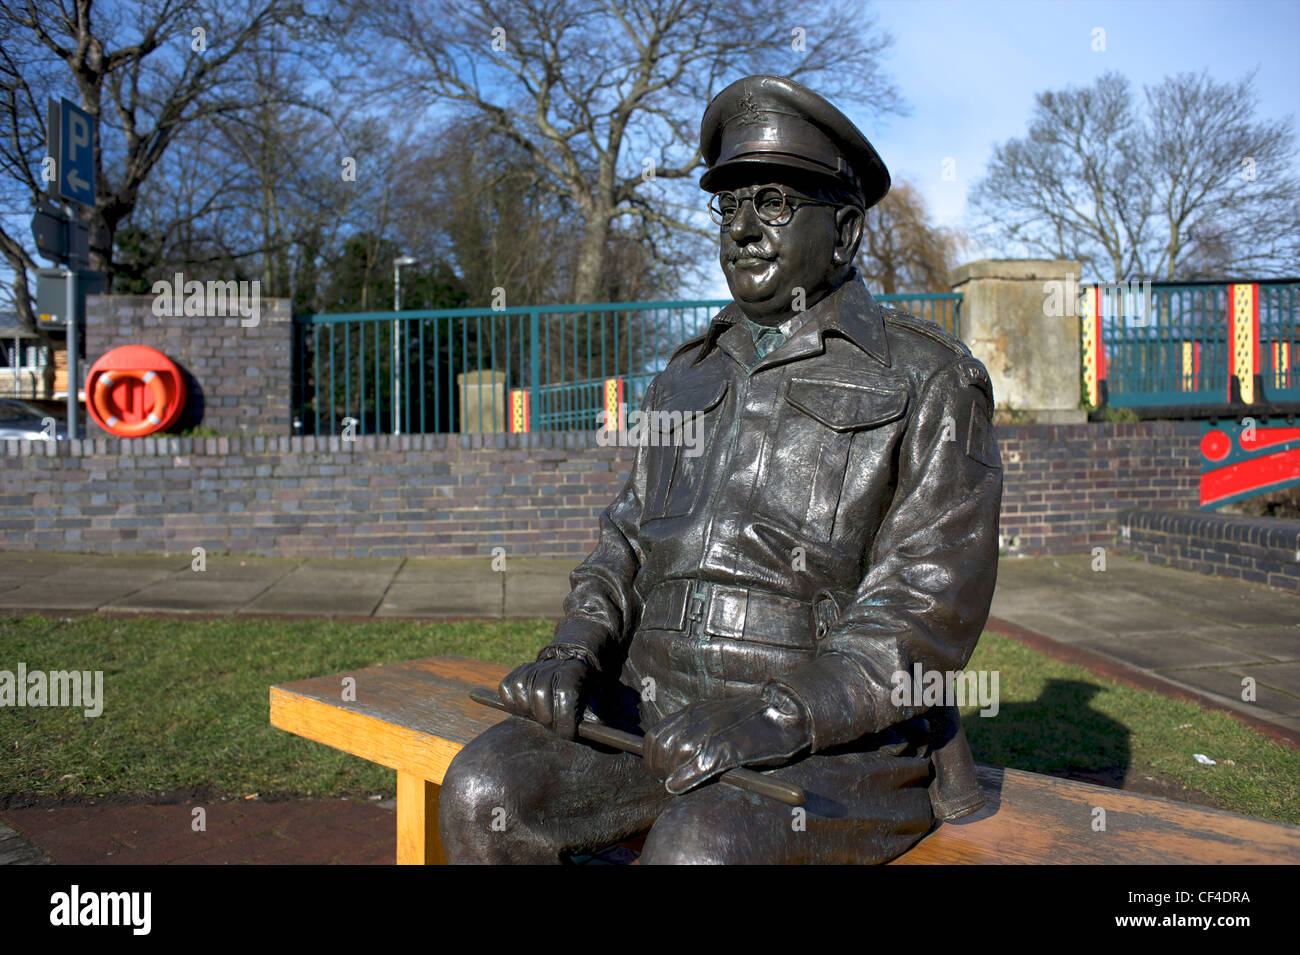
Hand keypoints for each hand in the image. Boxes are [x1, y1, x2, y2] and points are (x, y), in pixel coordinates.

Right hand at [497, 656, 592, 739]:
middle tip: (553, 726)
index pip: (565, 694)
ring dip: (528, 710)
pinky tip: (526, 709)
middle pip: (540, 693)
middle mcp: (552, 665)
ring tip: (540, 717)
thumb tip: (597, 736)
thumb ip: (596, 720)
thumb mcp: (598, 704)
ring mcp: (533, 667)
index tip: (568, 734)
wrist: (572, 670)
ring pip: (520, 689)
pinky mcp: (517, 672)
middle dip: (547, 717)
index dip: (565, 719)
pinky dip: (512, 702)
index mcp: (575, 671)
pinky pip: (507, 687)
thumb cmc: (585, 694)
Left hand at [642, 689, 811, 794]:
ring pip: (674, 755)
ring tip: (676, 784)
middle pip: (660, 747)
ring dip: (670, 774)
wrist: (785, 712)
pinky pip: (697, 767)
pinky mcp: (727, 749)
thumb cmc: (753, 720)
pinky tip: (678, 787)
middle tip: (666, 781)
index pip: (655, 736)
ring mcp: (712, 733)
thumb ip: (694, 730)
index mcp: (694, 711)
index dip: (651, 758)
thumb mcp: (716, 717)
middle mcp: (698, 718)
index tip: (659, 771)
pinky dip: (683, 779)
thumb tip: (672, 754)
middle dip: (657, 768)